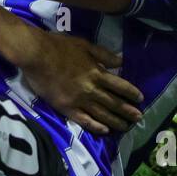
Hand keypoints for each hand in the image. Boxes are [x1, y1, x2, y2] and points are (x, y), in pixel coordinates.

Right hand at [19, 31, 142, 136]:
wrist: (36, 55)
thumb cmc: (59, 46)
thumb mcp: (84, 45)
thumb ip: (103, 55)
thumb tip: (121, 63)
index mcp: (97, 72)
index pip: (120, 86)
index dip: (131, 93)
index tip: (140, 99)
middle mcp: (91, 88)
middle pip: (114, 103)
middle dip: (128, 111)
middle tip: (139, 118)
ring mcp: (79, 100)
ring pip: (102, 114)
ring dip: (116, 122)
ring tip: (125, 127)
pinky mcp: (66, 108)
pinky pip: (84, 120)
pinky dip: (96, 126)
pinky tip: (104, 131)